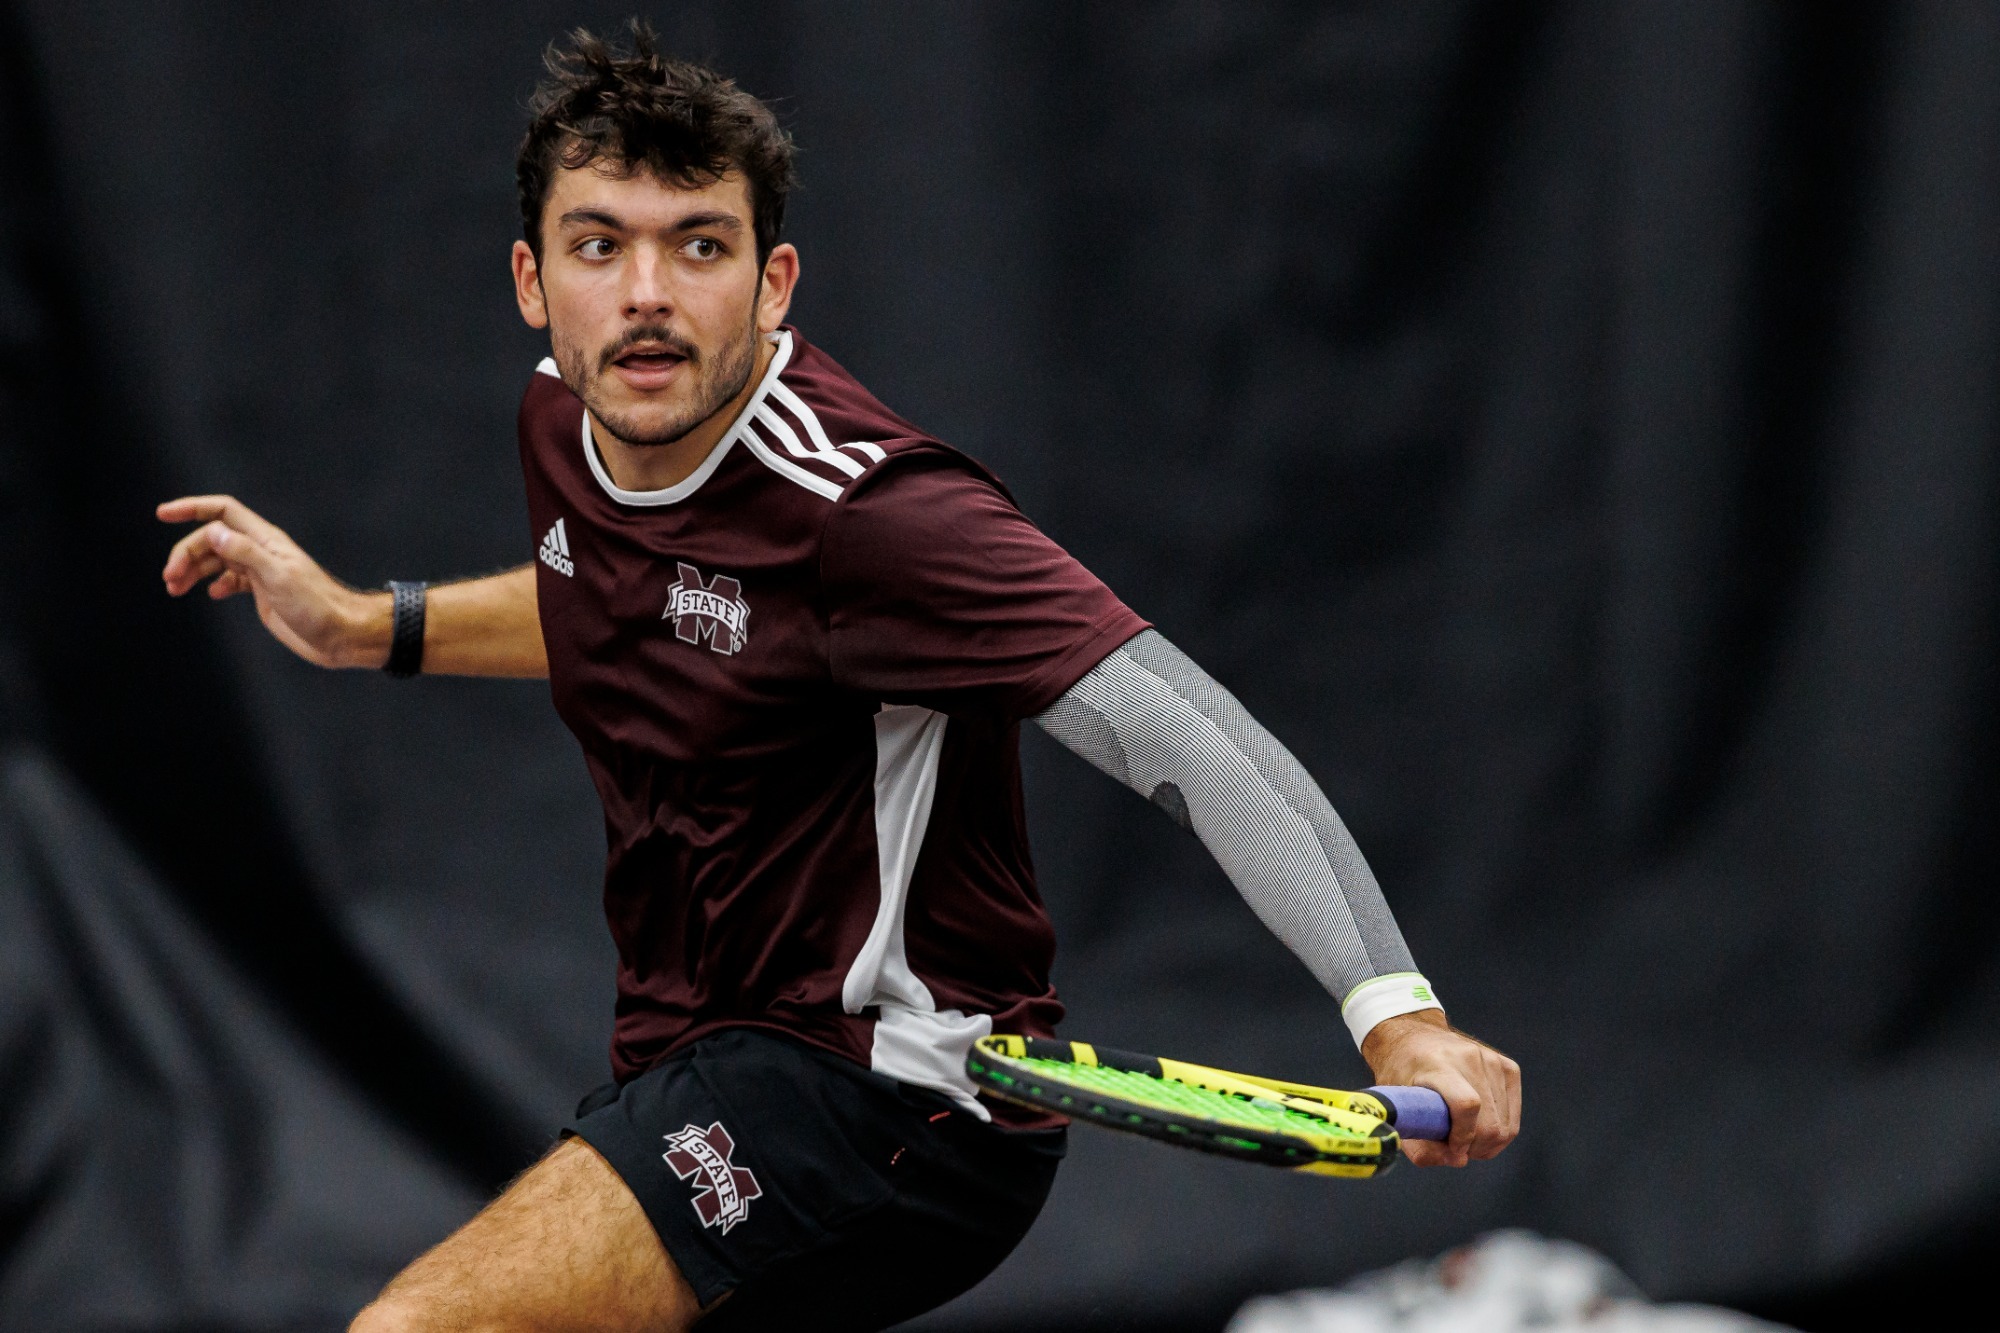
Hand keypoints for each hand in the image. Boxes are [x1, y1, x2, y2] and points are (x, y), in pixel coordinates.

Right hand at [158, 495, 389, 668]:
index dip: (193, 508)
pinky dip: (214, 584)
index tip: (162, 514)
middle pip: (212, 539)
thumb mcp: (279, 578)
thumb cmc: (318, 606)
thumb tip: (214, 533)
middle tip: (170, 579)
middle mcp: (262, 551)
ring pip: (217, 560)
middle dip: (186, 553)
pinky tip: (211, 594)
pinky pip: (230, 580)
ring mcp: (262, 572)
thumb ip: (247, 554)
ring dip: (194, 571)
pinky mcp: (263, 592)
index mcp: (266, 540)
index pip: (223, 512)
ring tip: (175, 589)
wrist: (342, 635)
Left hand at [1361, 1009, 1519, 1166]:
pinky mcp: (1507, 1067)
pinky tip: (1479, 1127)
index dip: (1463, 1137)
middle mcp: (1469, 1057)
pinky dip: (1499, 1130)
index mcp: (1437, 1064)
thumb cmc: (1401, 1076)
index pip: (1466, 1104)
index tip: (1453, 1150)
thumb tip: (1458, 1161)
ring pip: (1505, 1124)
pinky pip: (1513, 1114)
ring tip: (1466, 1139)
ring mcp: (1492, 1060)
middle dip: (1475, 1148)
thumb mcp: (1397, 1109)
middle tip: (1457, 1149)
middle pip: (1490, 1123)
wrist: (1414, 1038)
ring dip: (1487, 1144)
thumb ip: (1420, 1146)